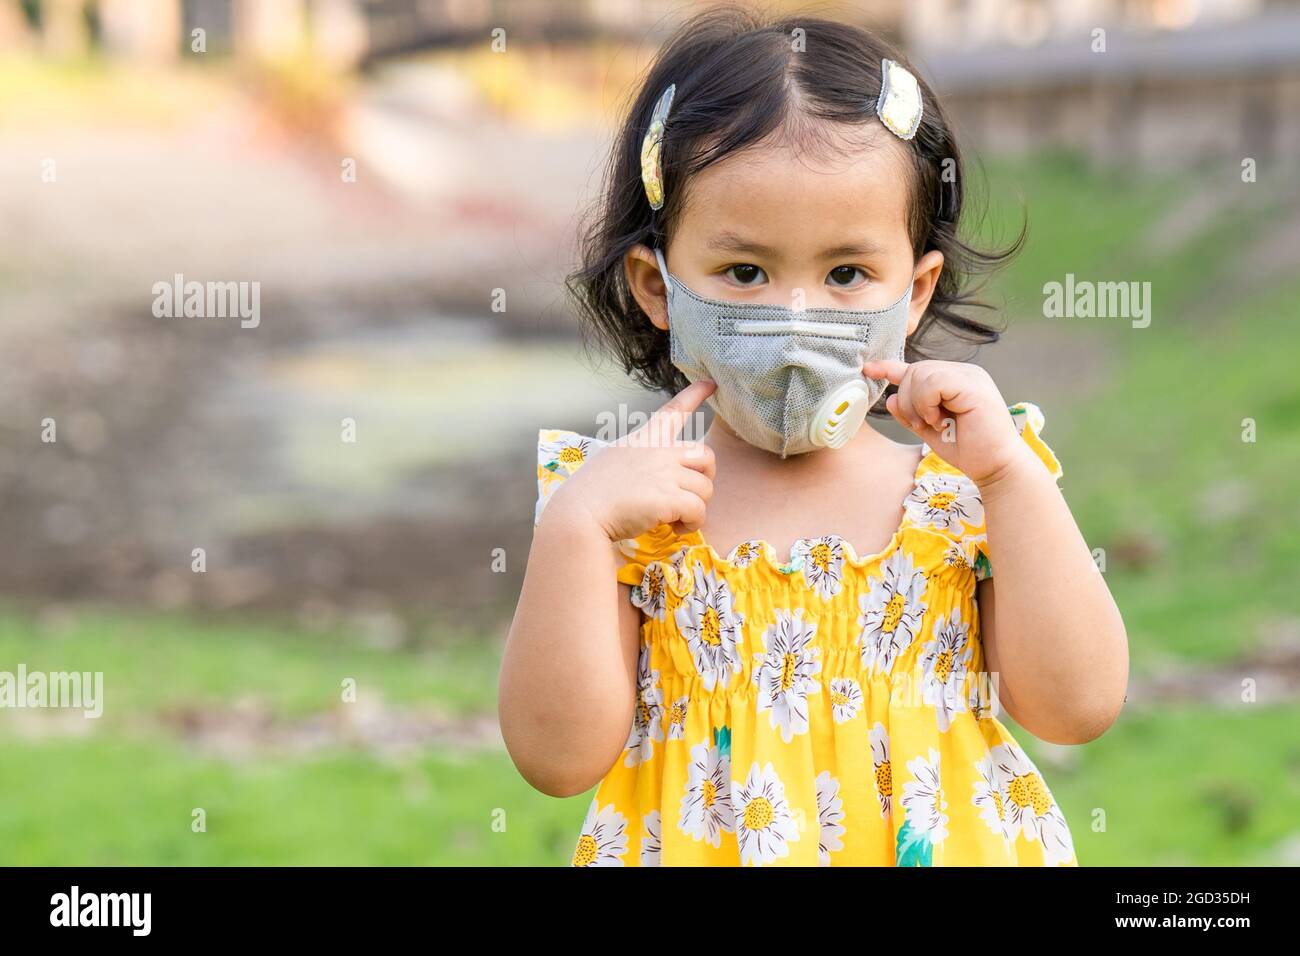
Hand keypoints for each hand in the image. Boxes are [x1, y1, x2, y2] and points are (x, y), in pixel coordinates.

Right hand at [548, 380, 717, 540]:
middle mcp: (659, 451)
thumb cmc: (591, 492)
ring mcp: (665, 473)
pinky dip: (692, 524)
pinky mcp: (670, 498)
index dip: (694, 394)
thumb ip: (638, 458)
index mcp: (644, 439)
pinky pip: (699, 511)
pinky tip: (676, 528)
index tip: (711, 383)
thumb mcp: (613, 458)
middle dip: (706, 477)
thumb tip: (656, 476)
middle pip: (706, 455)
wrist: (580, 513)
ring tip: (676, 520)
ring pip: (705, 489)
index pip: (673, 410)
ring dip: (696, 508)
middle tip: (690, 495)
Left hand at [862, 359, 1033, 485]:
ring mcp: (970, 376)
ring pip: (920, 374)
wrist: (995, 466)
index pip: (917, 368)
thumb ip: (911, 413)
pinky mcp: (973, 385)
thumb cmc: (967, 450)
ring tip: (934, 423)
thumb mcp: (929, 430)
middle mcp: (963, 373)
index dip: (889, 367)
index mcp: (954, 380)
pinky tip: (939, 419)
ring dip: (917, 404)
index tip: (868, 369)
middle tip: (923, 424)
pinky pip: (933, 382)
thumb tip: (891, 398)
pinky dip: (927, 403)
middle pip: (914, 371)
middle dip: (908, 400)